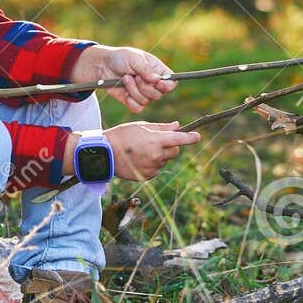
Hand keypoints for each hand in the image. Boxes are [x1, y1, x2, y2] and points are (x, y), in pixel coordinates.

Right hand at [68, 122, 201, 181]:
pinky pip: (156, 169)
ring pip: (164, 160)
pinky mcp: (147, 176)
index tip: (198, 136)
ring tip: (141, 150)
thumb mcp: (141, 126)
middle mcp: (156, 156)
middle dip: (170, 146)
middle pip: (174, 152)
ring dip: (159, 155)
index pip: (179, 139)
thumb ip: (161, 127)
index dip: (190, 138)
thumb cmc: (122, 135)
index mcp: (156, 141)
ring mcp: (151, 167)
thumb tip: (178, 126)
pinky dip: (152, 164)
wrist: (104, 153)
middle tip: (157, 141)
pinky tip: (138, 159)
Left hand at [74, 45, 175, 111]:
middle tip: (135, 76)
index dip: (167, 86)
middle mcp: (153, 84)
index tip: (158, 83)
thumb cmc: (121, 58)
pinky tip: (124, 91)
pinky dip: (130, 100)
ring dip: (133, 90)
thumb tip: (157, 79)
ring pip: (146, 101)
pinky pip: (137, 108)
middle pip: (158, 94)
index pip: (171, 83)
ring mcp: (143, 94)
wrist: (103, 66)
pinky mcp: (133, 102)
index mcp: (158, 71)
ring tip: (125, 78)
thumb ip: (146, 68)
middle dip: (144, 86)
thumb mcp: (134, 58)